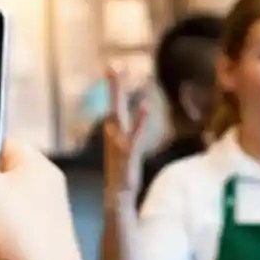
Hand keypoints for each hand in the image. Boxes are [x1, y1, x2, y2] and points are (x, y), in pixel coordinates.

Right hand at [103, 68, 153, 203]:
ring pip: (119, 114)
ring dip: (120, 95)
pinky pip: (135, 133)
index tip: (113, 65)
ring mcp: (119, 142)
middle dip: (115, 85)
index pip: (114, 104)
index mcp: (113, 131)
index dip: (114, 86)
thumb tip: (113, 121)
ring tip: (122, 79)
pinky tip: (146, 105)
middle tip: (114, 64)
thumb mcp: (121, 149)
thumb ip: (119, 134)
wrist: (118, 194)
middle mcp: (113, 134)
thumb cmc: (122, 172)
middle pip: (114, 104)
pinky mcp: (128, 153)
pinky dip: (140, 119)